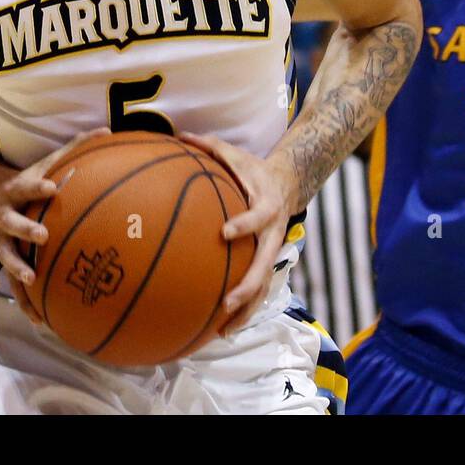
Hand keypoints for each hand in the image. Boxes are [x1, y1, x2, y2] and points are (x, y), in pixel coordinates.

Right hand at [0, 128, 109, 323]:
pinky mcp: (8, 259)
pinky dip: (26, 301)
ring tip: (33, 281)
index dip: (38, 185)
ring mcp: (4, 241)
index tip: (52, 187)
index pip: (28, 185)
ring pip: (8, 257)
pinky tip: (41, 320)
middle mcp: (6, 217)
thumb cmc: (34, 178)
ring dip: (19, 270)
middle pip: (12, 224)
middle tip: (43, 236)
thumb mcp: (49, 160)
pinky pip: (16, 284)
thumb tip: (109, 130)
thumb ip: (77, 147)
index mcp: (19, 190)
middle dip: (26, 230)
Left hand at [179, 132, 297, 335]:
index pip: (258, 217)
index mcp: (266, 205)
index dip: (244, 225)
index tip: (225, 233)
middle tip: (227, 302)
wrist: (289, 182)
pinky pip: (258, 290)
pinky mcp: (267, 261)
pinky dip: (243, 310)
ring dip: (247, 309)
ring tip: (223, 330)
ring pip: (265, 286)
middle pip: (265, 264)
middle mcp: (274, 232)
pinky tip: (221, 328)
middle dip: (248, 286)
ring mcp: (272, 249)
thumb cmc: (253, 169)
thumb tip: (176, 134)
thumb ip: (208, 147)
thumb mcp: (236, 154)